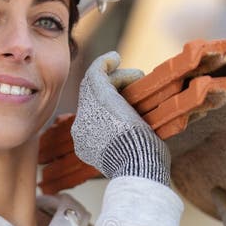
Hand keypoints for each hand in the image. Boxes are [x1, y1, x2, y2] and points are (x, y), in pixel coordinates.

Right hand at [71, 52, 170, 184]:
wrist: (138, 167)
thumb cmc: (144, 166)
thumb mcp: (133, 156)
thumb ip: (129, 143)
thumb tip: (142, 134)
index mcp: (87, 146)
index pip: (95, 119)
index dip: (112, 108)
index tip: (130, 106)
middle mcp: (81, 129)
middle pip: (93, 100)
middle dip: (114, 90)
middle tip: (135, 85)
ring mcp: (87, 112)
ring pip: (96, 85)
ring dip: (117, 78)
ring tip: (138, 76)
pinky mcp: (98, 96)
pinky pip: (95, 72)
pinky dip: (104, 62)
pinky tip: (115, 57)